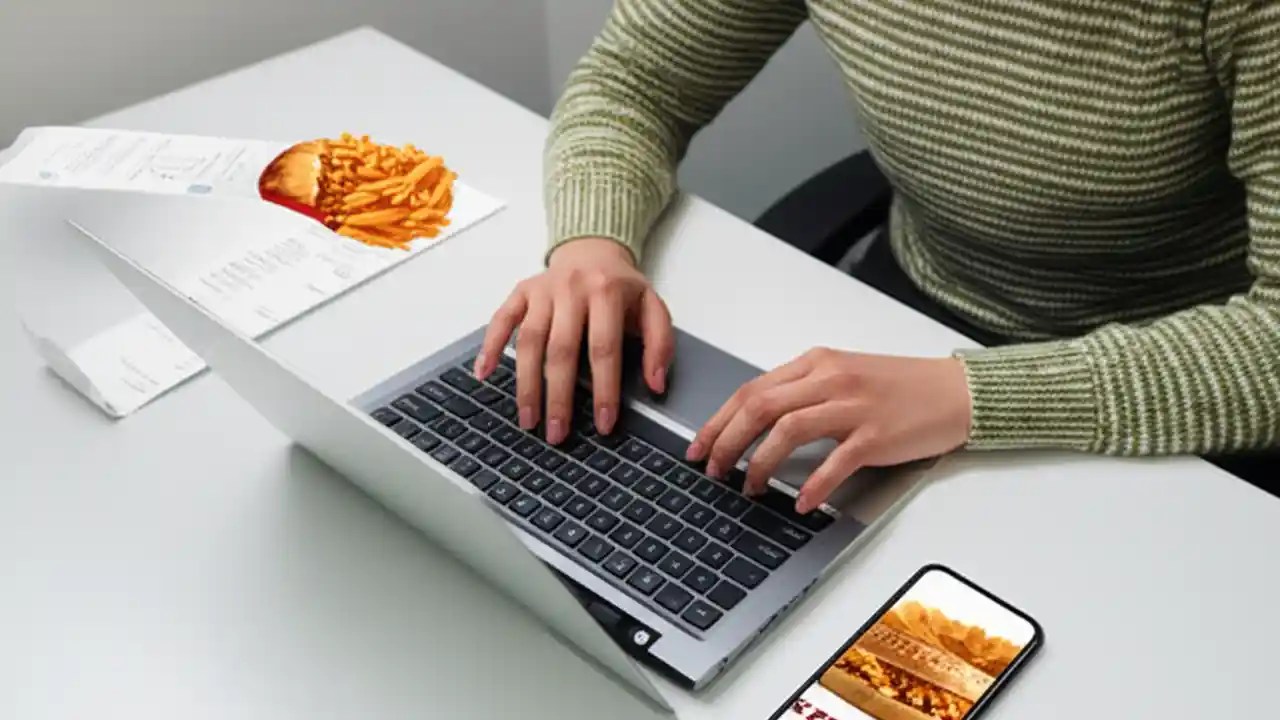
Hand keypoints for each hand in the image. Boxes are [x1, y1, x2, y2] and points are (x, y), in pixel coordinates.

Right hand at [475, 237, 673, 443]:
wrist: (593, 250)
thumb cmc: (622, 288)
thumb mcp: (653, 308)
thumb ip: (660, 344)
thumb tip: (656, 385)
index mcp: (607, 293)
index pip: (604, 349)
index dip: (604, 389)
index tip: (603, 424)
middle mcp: (572, 289)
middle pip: (562, 350)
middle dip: (559, 397)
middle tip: (557, 433)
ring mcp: (543, 290)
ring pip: (530, 341)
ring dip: (526, 384)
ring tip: (528, 419)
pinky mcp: (522, 291)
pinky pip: (501, 319)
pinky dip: (491, 346)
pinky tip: (484, 374)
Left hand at [686, 348, 970, 512]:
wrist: (956, 391)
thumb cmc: (900, 388)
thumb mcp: (843, 376)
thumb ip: (802, 392)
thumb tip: (755, 422)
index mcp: (816, 364)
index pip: (751, 390)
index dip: (717, 420)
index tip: (698, 446)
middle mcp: (830, 379)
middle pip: (759, 407)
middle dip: (726, 441)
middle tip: (713, 470)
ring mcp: (854, 405)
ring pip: (788, 429)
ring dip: (760, 462)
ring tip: (750, 487)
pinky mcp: (877, 434)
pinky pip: (836, 460)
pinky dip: (813, 484)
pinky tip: (802, 503)